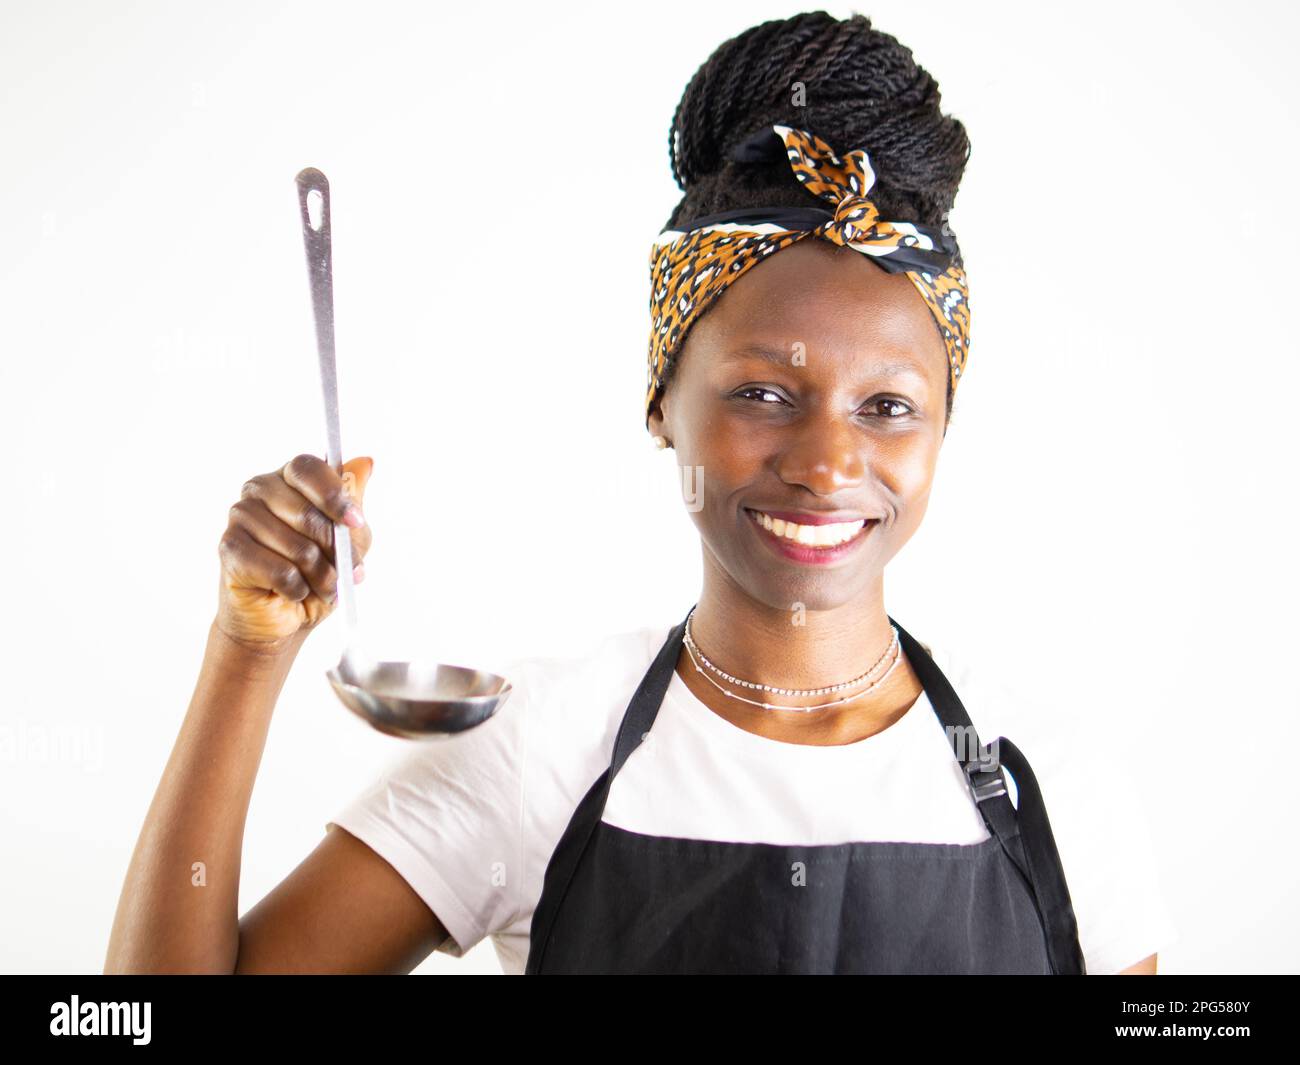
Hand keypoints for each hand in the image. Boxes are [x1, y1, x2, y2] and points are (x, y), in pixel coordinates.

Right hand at [216, 454, 373, 650]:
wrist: (283, 619)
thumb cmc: (316, 574)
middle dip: (334, 551)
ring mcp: (240, 517)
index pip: (308, 468)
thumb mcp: (349, 540)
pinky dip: (297, 590)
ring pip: (298, 548)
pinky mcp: (229, 549)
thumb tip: (366, 463)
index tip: (355, 522)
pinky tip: (292, 592)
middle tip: (344, 571)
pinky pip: (281, 572)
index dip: (334, 495)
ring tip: (319, 586)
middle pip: (307, 513)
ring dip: (320, 576)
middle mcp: (260, 489)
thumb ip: (354, 504)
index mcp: (290, 478)